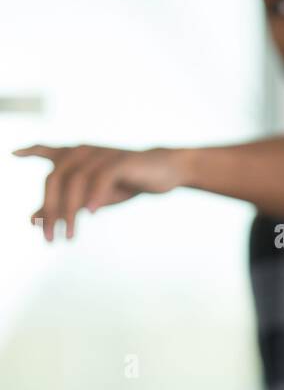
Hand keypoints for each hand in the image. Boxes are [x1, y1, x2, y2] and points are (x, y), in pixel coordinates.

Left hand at [13, 143, 185, 240]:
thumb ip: (62, 205)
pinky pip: (101, 177)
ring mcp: (101, 154)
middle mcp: (84, 151)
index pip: (49, 151)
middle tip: (49, 238)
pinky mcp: (120, 160)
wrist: (162, 172)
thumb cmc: (125, 182)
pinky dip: (94, 196)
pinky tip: (91, 213)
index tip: (14, 154)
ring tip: (69, 235)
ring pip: (75, 181)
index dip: (32, 151)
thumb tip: (33, 220)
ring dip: (69, 212)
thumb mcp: (90, 197)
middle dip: (50, 210)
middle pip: (55, 178)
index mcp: (76, 157)